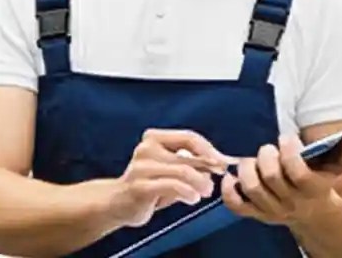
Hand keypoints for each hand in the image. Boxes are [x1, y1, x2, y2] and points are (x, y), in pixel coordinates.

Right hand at [110, 129, 234, 227]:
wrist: (117, 203)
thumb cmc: (148, 185)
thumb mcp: (170, 169)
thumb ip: (191, 163)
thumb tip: (218, 163)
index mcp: (153, 138)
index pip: (189, 137)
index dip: (211, 150)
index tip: (224, 163)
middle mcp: (146, 148)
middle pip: (189, 155)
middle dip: (208, 171)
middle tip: (212, 185)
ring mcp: (142, 167)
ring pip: (184, 171)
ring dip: (201, 184)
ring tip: (203, 193)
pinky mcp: (141, 186)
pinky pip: (174, 186)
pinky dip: (189, 193)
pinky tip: (191, 199)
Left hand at [223, 132, 341, 226]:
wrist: (315, 214)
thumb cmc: (320, 182)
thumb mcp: (334, 168)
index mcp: (313, 190)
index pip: (298, 172)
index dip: (290, 152)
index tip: (287, 139)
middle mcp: (292, 202)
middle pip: (271, 177)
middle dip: (266, 156)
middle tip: (269, 149)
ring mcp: (272, 210)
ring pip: (252, 189)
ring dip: (247, 168)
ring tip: (252, 160)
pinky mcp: (256, 213)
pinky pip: (237, 205)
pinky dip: (229, 190)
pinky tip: (231, 176)